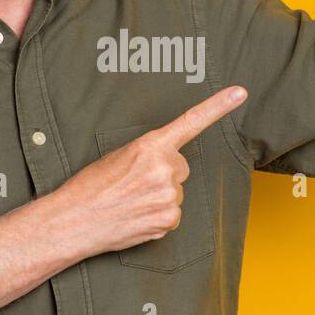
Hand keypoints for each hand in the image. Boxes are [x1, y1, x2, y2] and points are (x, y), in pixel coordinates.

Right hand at [58, 85, 247, 255]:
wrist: (73, 221)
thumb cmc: (90, 187)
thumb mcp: (117, 157)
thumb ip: (149, 155)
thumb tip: (167, 168)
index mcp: (150, 146)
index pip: (191, 122)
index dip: (218, 106)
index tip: (240, 93)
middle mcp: (165, 169)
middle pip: (179, 167)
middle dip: (162, 173)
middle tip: (132, 183)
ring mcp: (169, 196)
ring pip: (176, 192)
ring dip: (158, 196)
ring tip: (130, 201)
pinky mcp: (169, 220)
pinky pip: (173, 213)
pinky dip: (157, 215)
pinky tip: (136, 215)